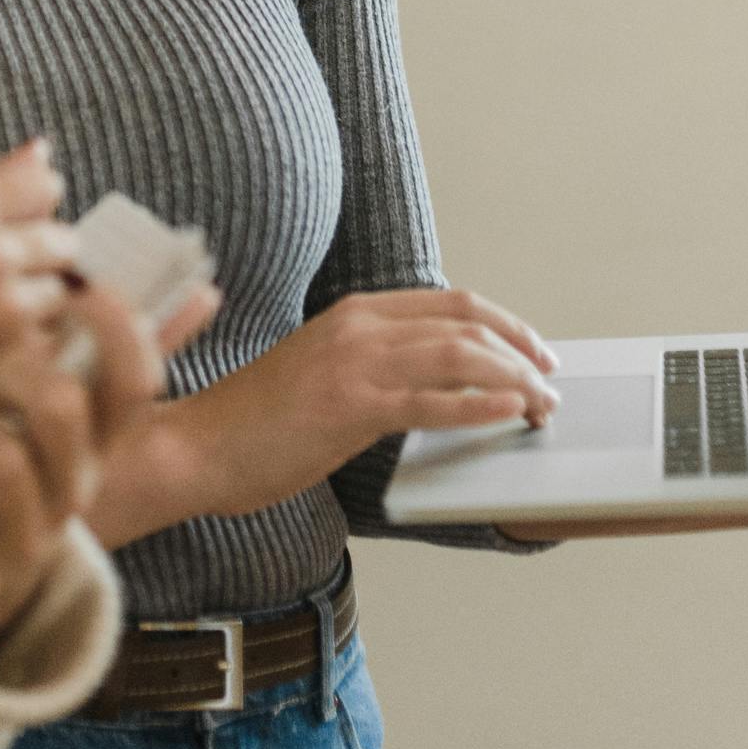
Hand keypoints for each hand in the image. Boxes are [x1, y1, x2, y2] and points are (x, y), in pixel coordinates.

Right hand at [0, 141, 80, 459]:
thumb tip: (42, 149)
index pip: (39, 183)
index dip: (30, 213)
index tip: (15, 234)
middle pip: (63, 239)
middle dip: (41, 265)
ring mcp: (10, 310)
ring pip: (64, 294)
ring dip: (42, 313)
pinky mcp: (25, 362)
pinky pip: (61, 342)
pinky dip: (41, 354)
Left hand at [0, 282, 183, 649]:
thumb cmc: (20, 469)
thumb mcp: (67, 408)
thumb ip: (121, 352)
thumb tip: (206, 292)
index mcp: (102, 441)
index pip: (134, 380)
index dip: (116, 328)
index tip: (77, 291)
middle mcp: (76, 486)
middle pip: (64, 409)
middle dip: (21, 367)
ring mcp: (34, 536)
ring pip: (5, 465)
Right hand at [201, 285, 557, 509]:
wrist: (196, 446)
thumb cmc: (254, 422)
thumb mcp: (320, 372)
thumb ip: (371, 366)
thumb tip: (432, 383)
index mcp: (354, 313)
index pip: (451, 302)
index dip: (505, 325)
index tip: (535, 352)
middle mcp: (359, 326)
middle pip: (466, 321)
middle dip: (522, 351)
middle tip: (551, 384)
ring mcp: (354, 363)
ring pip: (459, 355)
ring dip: (514, 380)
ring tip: (540, 406)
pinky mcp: (349, 407)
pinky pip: (432, 402)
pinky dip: (481, 405)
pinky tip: (508, 413)